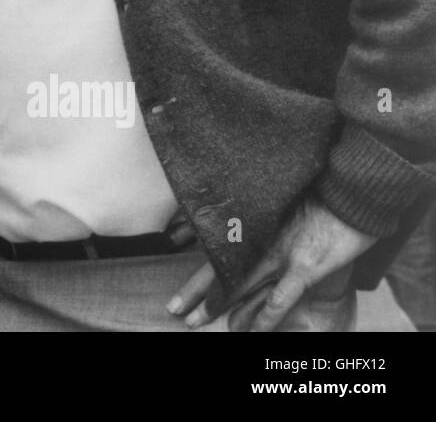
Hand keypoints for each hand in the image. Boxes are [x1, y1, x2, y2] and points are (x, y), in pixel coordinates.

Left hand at [168, 196, 375, 331]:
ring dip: (217, 307)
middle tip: (173, 310)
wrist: (351, 190)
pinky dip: (265, 318)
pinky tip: (253, 333)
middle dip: (195, 293)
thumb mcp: (283, 201)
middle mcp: (261, 243)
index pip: (216, 252)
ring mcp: (281, 256)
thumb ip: (264, 219)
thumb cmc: (322, 194)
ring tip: (194, 322)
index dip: (197, 270)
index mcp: (254, 227)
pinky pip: (280, 298)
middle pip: (219, 271)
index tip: (180, 280)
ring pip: (239, 287)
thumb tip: (244, 222)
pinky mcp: (305, 267)